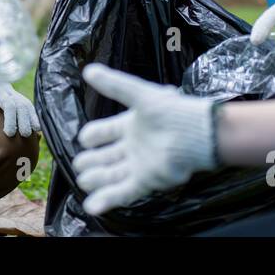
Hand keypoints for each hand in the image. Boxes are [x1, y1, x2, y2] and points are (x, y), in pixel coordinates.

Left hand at [0, 66, 40, 137]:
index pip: (10, 105)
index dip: (11, 120)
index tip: (9, 134)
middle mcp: (8, 90)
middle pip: (22, 104)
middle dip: (25, 120)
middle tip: (25, 134)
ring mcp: (12, 92)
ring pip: (26, 103)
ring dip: (31, 116)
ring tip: (36, 131)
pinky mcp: (12, 95)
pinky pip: (25, 102)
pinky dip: (31, 113)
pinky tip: (34, 124)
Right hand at [72, 64, 218, 214]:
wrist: (195, 133)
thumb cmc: (170, 111)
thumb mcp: (139, 94)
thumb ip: (114, 84)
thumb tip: (88, 69)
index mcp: (131, 125)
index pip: (104, 133)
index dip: (92, 136)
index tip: (85, 137)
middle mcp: (134, 147)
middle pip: (105, 157)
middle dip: (90, 161)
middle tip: (80, 164)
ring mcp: (140, 165)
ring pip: (111, 175)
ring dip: (96, 179)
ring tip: (83, 180)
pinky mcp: (146, 180)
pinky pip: (123, 192)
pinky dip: (107, 199)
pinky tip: (92, 205)